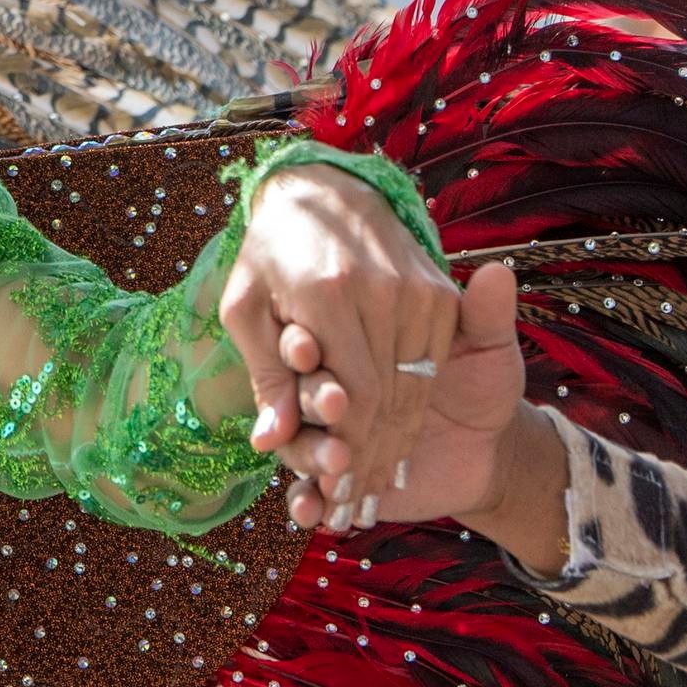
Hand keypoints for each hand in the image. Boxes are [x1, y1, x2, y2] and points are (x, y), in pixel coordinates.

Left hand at [223, 160, 458, 529]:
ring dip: (397, 439)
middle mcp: (382, 291)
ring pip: (414, 387)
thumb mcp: (245, 308)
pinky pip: (431, 364)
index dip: (345, 448)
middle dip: (371, 454)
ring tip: (374, 480)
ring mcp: (419, 290)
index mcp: (327, 293)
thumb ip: (264, 376)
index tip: (331, 486)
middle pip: (386, 397)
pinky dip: (414, 405)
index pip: (351, 395)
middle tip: (354, 497)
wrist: (327, 190)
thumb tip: (268, 443)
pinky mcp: (441, 293)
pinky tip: (395, 438)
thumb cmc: (271, 253)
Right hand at [276, 258, 523, 529]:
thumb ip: (483, 315)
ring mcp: (327, 437)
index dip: (309, 348)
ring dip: (308, 457)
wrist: (488, 451)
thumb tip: (498, 272)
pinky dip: (306, 504)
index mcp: (351, 347)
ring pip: (299, 445)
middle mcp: (331, 390)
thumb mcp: (485, 349)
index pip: (319, 347)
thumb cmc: (481, 386)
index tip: (307, 346)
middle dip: (314, 404)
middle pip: (306, 396)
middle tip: (332, 405)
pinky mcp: (334, 483)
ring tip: (332, 465)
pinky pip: (307, 495)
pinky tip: (310, 512)